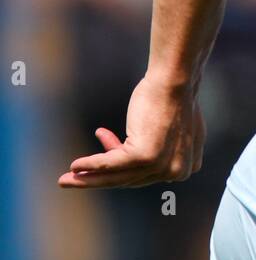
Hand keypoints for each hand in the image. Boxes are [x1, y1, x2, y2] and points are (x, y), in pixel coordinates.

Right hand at [58, 74, 205, 188]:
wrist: (174, 79)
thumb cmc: (173, 96)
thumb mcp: (172, 128)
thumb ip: (166, 147)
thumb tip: (147, 157)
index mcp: (186, 168)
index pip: (145, 173)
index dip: (121, 166)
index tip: (104, 147)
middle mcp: (176, 172)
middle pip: (129, 180)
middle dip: (98, 179)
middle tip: (76, 178)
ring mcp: (160, 166)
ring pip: (117, 176)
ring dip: (88, 178)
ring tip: (66, 179)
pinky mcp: (144, 156)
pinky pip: (110, 164)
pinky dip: (90, 164)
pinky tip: (74, 166)